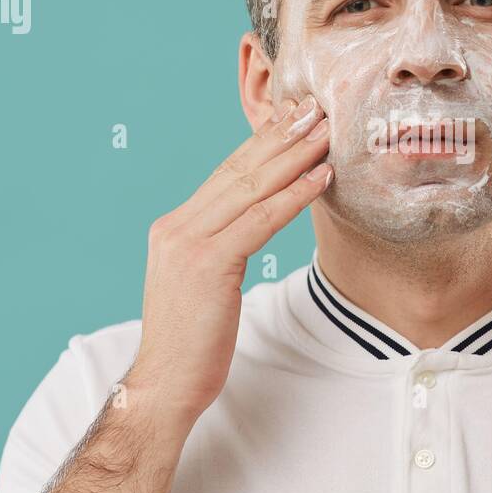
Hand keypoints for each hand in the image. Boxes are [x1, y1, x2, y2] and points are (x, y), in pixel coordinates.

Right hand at [130, 94, 331, 424]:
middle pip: (239, 170)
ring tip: (326, 132)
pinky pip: (261, 221)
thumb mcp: (202, 283)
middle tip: (316, 108)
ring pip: (252, 188)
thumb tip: (252, 224)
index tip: (292, 118)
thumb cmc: (192, 341)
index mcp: (174, 227)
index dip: (262, 143)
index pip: (225, 174)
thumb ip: (220, 247)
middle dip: (281, 137)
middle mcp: (177, 226)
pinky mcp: (208, 264)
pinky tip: (320, 178)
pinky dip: (293, 196)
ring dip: (294, 157)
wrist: (164, 384)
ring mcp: (189, 243)